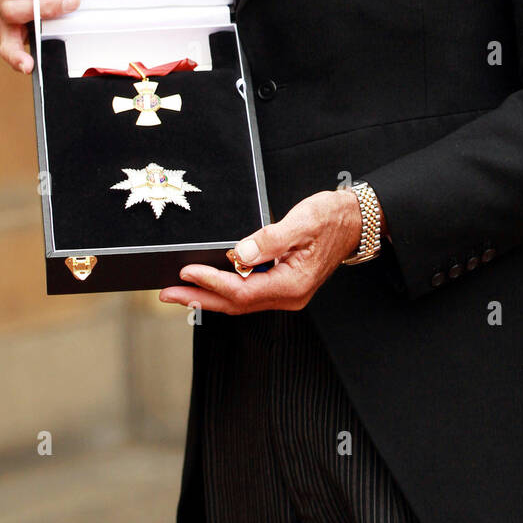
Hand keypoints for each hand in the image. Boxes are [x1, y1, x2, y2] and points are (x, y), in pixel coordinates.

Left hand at [158, 188, 363, 313]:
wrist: (355, 221)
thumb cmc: (332, 218)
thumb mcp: (302, 221)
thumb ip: (270, 239)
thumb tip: (240, 253)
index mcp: (293, 284)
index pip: (242, 289)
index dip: (211, 281)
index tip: (186, 271)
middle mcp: (289, 296)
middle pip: (236, 304)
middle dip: (199, 297)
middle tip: (168, 293)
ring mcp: (286, 294)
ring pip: (240, 302)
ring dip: (208, 296)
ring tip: (179, 290)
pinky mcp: (283, 286)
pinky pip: (248, 294)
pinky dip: (225, 290)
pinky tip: (209, 284)